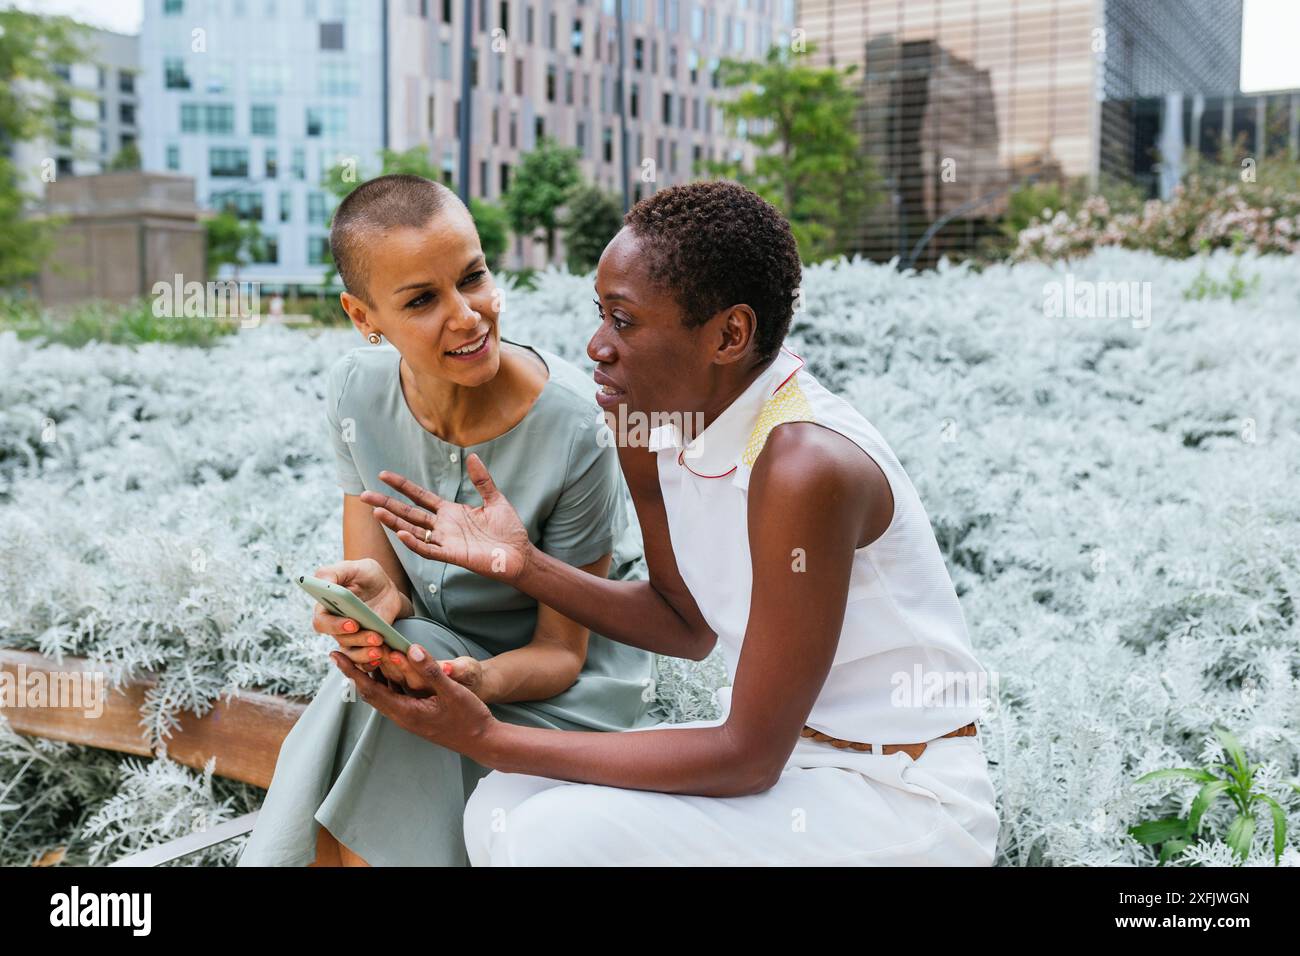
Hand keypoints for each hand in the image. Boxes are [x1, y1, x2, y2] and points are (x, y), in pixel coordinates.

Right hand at [311, 558, 408, 680]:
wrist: (387, 589)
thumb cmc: (366, 576)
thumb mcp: (354, 567)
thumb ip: (332, 572)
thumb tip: (320, 582)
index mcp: (326, 606)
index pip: (321, 622)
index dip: (334, 626)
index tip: (352, 623)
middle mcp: (335, 624)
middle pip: (338, 640)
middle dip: (357, 639)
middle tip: (374, 635)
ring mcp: (349, 637)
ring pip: (351, 653)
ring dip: (365, 653)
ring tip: (381, 646)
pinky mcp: (363, 645)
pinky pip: (362, 661)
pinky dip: (371, 661)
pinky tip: (383, 655)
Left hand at [331, 643, 496, 757]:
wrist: (483, 741)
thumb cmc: (469, 718)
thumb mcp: (452, 692)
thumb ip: (430, 671)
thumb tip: (410, 649)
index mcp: (406, 711)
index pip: (370, 689)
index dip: (351, 672)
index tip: (336, 656)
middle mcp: (403, 716)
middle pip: (371, 692)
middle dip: (355, 672)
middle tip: (343, 651)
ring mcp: (410, 717)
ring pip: (382, 694)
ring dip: (371, 676)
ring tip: (363, 656)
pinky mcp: (417, 715)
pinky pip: (394, 696)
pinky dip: (387, 681)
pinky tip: (391, 669)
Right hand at [359, 454, 531, 582]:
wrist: (520, 554)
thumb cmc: (508, 530)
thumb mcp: (495, 499)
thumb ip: (482, 480)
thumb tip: (473, 456)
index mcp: (450, 511)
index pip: (419, 496)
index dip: (402, 486)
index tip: (383, 475)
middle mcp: (443, 526)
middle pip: (408, 513)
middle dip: (386, 504)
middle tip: (364, 495)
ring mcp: (446, 541)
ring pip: (413, 531)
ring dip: (394, 522)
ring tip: (375, 512)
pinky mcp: (453, 556)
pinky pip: (429, 550)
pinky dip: (414, 542)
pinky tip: (401, 532)